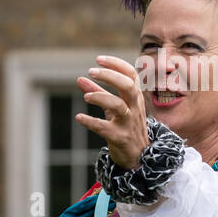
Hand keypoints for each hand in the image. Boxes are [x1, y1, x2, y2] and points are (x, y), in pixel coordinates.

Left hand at [77, 55, 149, 169]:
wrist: (138, 157)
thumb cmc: (126, 127)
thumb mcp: (113, 108)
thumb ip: (98, 92)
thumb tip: (80, 79)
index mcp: (134, 97)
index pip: (131, 74)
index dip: (116, 64)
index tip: (99, 59)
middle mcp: (134, 108)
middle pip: (128, 86)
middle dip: (109, 76)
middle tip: (91, 71)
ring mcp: (128, 123)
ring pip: (118, 106)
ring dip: (101, 98)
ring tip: (86, 96)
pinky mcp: (120, 138)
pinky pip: (105, 128)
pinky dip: (90, 122)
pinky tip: (79, 118)